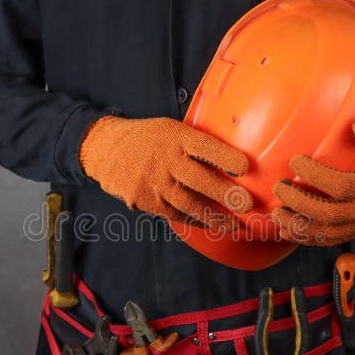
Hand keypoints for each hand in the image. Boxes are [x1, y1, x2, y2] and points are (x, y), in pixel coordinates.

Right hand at [80, 116, 252, 230]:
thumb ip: (196, 144)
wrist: (106, 151)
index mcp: (175, 137)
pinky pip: (176, 214)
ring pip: (189, 204)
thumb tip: (234, 161)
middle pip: (199, 179)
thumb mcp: (171, 129)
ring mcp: (154, 184)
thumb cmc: (149, 139)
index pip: (204, 146)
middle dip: (225, 194)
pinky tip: (210, 224)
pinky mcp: (146, 202)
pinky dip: (196, 220)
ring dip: (215, 217)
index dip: (224, 157)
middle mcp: (165, 161)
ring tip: (235, 225)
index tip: (244, 168)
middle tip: (247, 204)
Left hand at [271, 116, 354, 245]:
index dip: (316, 177)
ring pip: (327, 234)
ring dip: (299, 227)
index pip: (342, 187)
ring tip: (276, 213)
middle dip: (299, 205)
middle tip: (278, 189)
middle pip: (328, 215)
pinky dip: (308, 238)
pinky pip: (331, 240)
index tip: (296, 160)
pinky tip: (289, 228)